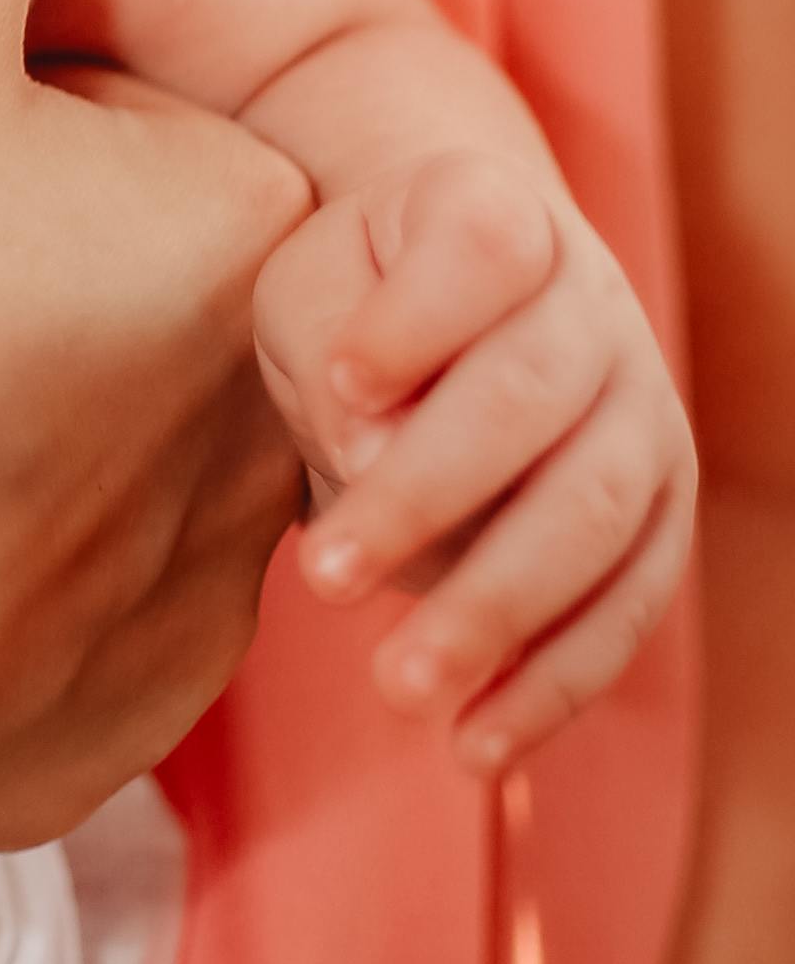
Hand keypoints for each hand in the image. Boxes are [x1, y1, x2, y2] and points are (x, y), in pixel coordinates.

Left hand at [262, 150, 697, 767]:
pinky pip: (626, 610)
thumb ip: (324, 337)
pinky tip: (474, 747)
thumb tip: (372, 453)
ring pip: (590, 518)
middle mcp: (595, 308)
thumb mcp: (304, 282)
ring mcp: (644, 414)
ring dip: (496, 610)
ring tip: (397, 685)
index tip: (338, 386)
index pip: (480, 250)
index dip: (417, 320)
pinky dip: (554, 686)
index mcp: (500, 217)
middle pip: (530, 400)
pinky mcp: (659, 516)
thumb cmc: (355, 299)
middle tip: (325, 579)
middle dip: (429, 500)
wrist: (453, 306)